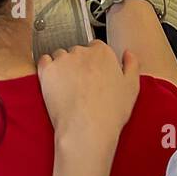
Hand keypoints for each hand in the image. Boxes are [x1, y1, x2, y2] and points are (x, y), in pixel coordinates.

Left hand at [37, 40, 139, 163]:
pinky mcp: (47, 70)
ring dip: (62, 66)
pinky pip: (44, 61)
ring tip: (67, 87)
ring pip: (60, 56)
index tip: (95, 74)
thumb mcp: (132, 88)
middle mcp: (82, 52)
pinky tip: (53, 83)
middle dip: (79, 64)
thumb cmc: (110, 112)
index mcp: (103, 53)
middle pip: (78, 51)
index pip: (97, 47)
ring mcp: (63, 60)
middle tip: (81, 84)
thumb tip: (128, 54)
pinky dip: (47, 69)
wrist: (86, 128)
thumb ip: (132, 65)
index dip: (96, 62)